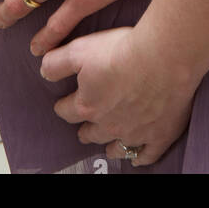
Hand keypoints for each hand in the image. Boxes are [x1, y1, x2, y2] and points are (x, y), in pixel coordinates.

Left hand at [42, 25, 196, 167]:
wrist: (164, 56)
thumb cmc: (123, 50)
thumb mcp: (80, 49)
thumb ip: (57, 63)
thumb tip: (44, 72)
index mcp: (88, 105)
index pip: (66, 111)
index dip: (64, 106)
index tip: (64, 103)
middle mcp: (109, 124)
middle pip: (91, 132)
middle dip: (86, 128)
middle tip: (85, 124)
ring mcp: (135, 132)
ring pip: (116, 146)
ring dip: (110, 144)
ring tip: (108, 142)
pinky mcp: (160, 134)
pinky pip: (147, 154)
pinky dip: (140, 157)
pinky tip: (137, 158)